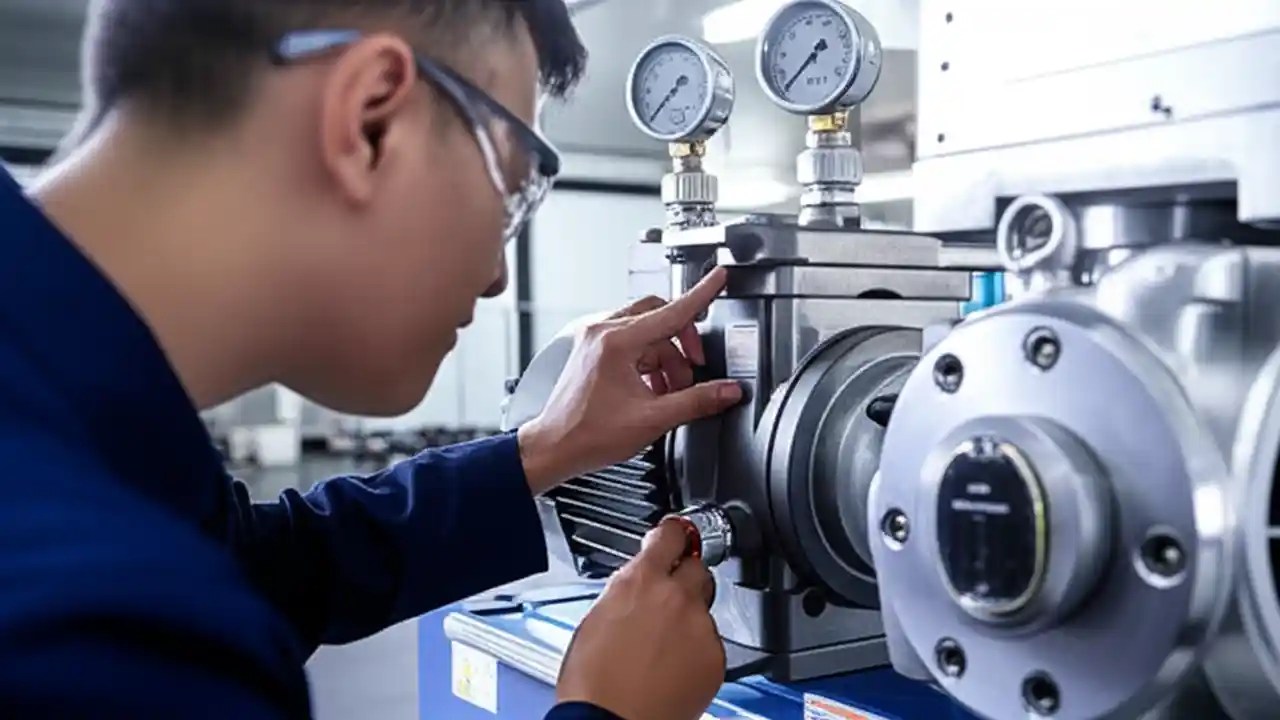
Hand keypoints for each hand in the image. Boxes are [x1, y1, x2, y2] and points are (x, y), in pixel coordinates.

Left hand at [518, 268, 742, 493]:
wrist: (554, 448)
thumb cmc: (589, 434)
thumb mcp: (653, 419)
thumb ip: (697, 401)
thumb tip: (727, 390)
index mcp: (617, 341)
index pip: (672, 311)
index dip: (702, 294)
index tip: (720, 277)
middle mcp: (603, 332)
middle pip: (660, 317)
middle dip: (684, 341)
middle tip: (696, 368)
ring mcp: (595, 339)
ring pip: (647, 332)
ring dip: (666, 357)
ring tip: (671, 390)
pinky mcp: (592, 350)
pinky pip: (631, 343)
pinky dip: (648, 362)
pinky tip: (654, 389)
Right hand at [555, 520, 723, 719]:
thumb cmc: (593, 682)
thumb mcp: (595, 619)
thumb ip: (625, 592)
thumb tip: (636, 585)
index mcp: (640, 581)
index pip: (671, 535)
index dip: (673, 534)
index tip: (676, 535)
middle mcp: (675, 597)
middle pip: (697, 567)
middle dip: (684, 578)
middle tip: (668, 600)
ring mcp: (700, 627)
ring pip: (704, 608)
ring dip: (689, 619)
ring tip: (664, 648)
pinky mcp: (715, 656)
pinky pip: (712, 641)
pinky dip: (698, 649)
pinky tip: (674, 667)